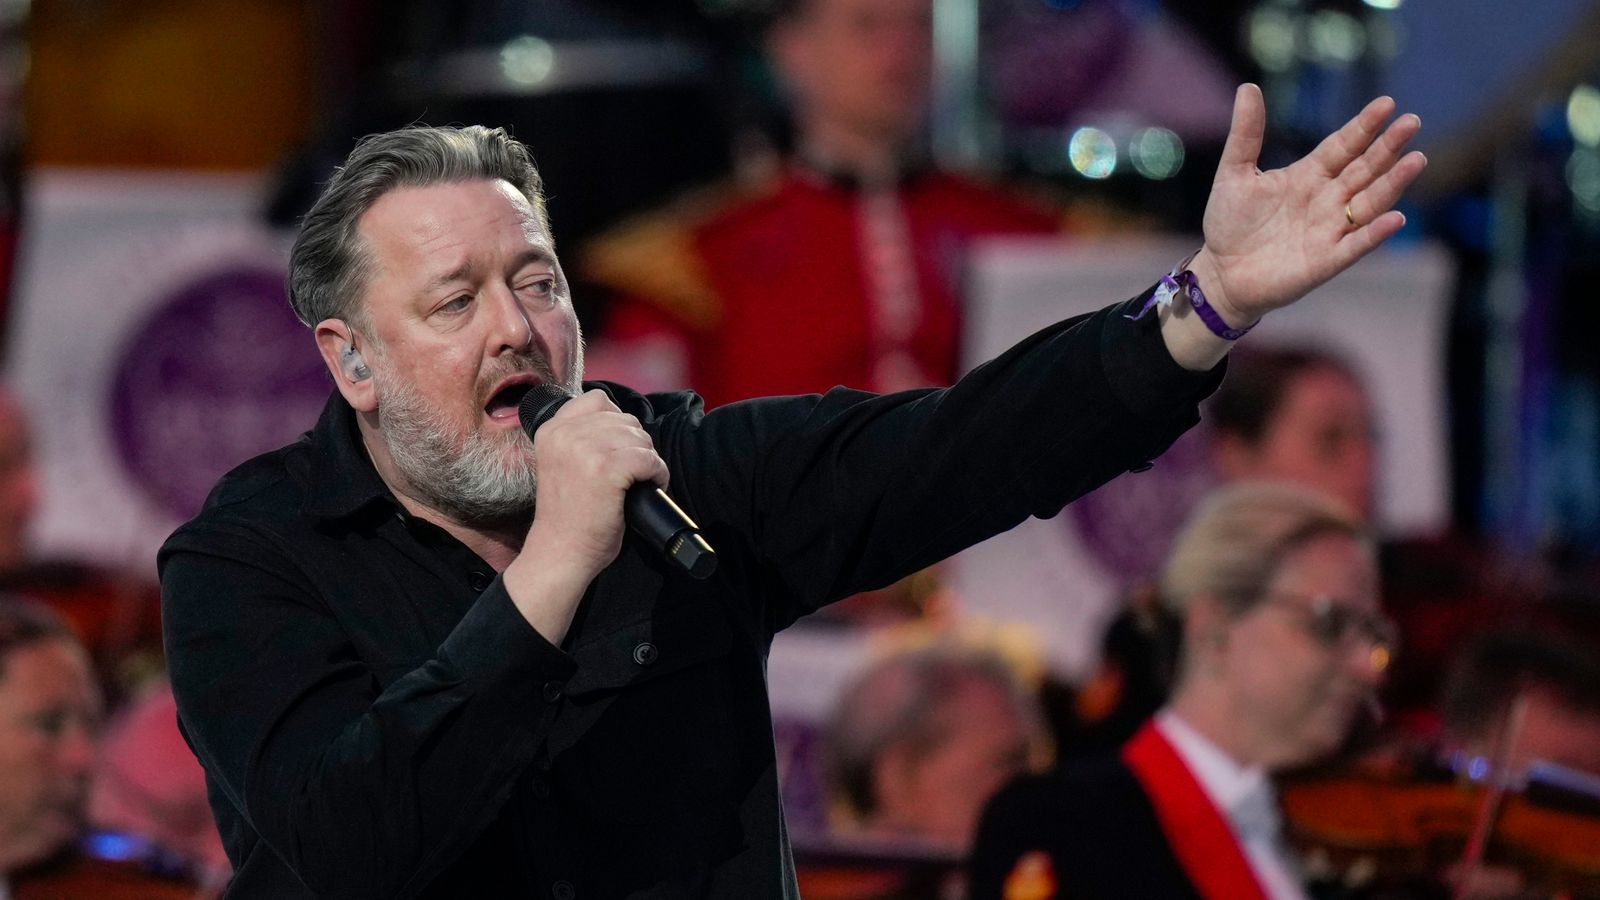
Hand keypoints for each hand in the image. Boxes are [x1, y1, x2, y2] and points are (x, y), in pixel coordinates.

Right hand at [503, 389, 667, 642]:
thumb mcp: (562, 463)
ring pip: (639, 438)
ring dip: (647, 460)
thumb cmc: (568, 516)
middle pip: (625, 419)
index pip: (598, 400)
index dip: (616, 424)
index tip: (616, 450)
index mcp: (551, 429)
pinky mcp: (607, 468)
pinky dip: (657, 474)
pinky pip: (649, 459)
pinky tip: (648, 487)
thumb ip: (581, 439)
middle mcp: (565, 434)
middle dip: (635, 445)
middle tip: (631, 473)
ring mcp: (585, 449)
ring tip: (638, 481)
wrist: (561, 553)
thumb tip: (626, 427)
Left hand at [1192, 84, 1426, 325]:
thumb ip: (1246, 134)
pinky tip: (1395, 218)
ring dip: (1393, 183)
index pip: (1343, 146)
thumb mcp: (1234, 173)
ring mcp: (1331, 229)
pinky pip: (1357, 244)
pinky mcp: (1327, 260)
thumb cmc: (1229, 223)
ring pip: (1370, 202)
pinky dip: (1375, 233)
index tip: (1386, 104)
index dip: (1364, 126)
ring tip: (1416, 160)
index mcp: (1308, 175)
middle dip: (1388, 147)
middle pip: (1365, 169)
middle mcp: (1327, 199)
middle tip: (1412, 121)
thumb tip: (1248, 87)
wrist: (1221, 272)